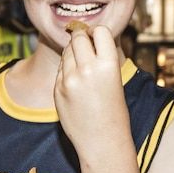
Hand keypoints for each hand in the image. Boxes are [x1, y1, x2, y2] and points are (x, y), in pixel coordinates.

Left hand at [54, 25, 129, 150]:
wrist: (102, 142)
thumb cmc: (114, 112)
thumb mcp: (116, 80)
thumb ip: (102, 58)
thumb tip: (89, 36)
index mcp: (108, 65)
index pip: (99, 31)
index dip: (98, 34)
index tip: (98, 40)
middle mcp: (87, 69)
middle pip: (78, 37)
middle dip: (82, 39)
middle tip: (87, 48)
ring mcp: (69, 79)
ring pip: (67, 51)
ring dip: (73, 53)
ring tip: (83, 70)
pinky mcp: (57, 89)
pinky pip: (60, 68)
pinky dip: (66, 70)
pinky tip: (76, 84)